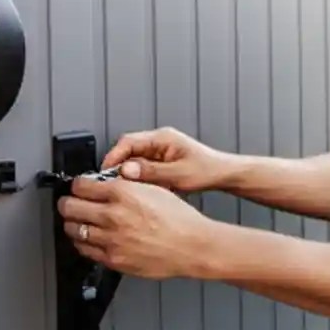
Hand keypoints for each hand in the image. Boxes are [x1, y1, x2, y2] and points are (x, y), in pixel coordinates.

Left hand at [57, 176, 216, 279]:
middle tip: (69, 203)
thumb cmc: (179, 219)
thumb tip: (106, 184)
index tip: (78, 187)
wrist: (191, 246)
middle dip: (67, 203)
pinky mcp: (113, 259)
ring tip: (77, 221)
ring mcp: (111, 239)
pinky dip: (83, 243)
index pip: (80, 186)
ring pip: (74, 229)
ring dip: (73, 223)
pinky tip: (89, 238)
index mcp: (123, 193)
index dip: (77, 185)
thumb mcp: (153, 188)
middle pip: (70, 207)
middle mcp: (113, 215)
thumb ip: (126, 185)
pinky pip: (85, 250)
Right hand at [101, 126, 232, 192]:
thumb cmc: (208, 170)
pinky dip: (140, 180)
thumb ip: (152, 171)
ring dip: (130, 176)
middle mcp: (159, 142)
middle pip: (127, 151)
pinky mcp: (161, 162)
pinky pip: (143, 169)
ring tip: (130, 190)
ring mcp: (159, 152)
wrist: (223, 174)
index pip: (127, 141)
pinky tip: (145, 191)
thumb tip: (126, 170)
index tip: (106, 172)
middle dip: (119, 168)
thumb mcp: (178, 173)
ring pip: (134, 162)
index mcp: (162, 138)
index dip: (113, 157)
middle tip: (114, 184)